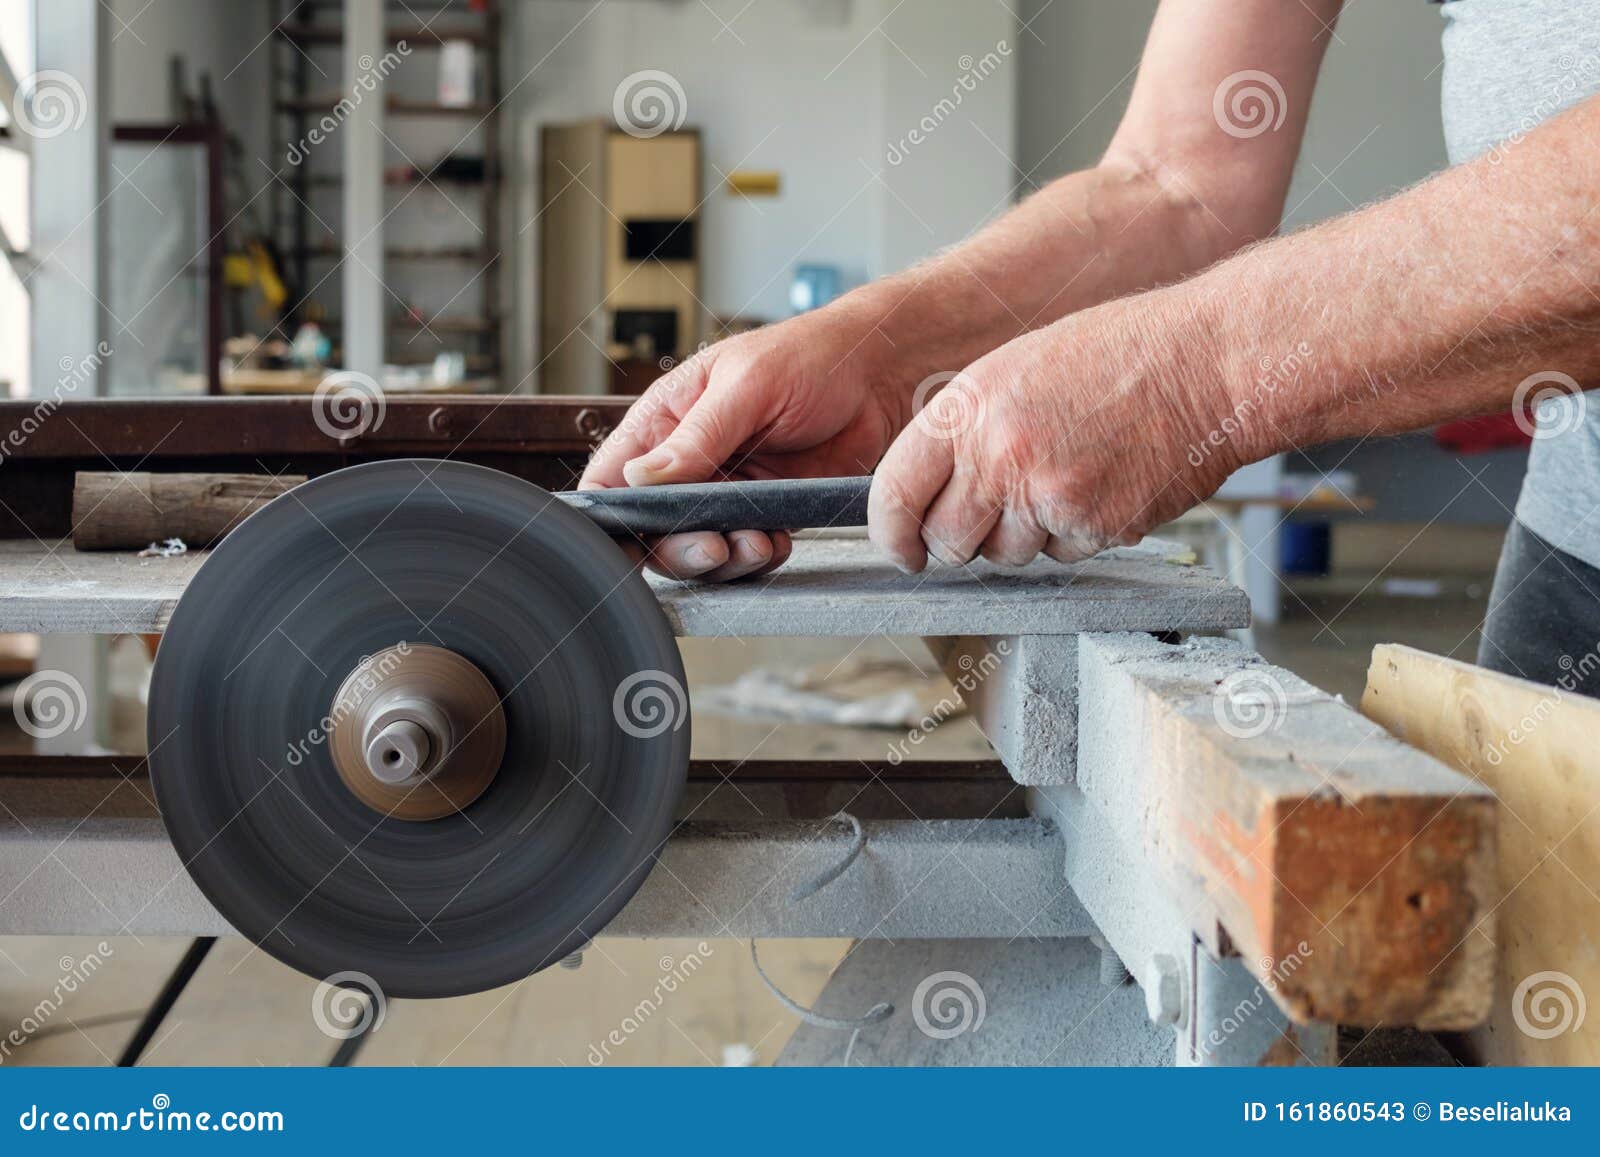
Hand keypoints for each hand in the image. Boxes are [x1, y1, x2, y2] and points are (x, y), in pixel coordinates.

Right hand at [581, 309, 913, 579]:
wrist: (879, 374)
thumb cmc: (812, 356)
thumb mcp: (747, 387)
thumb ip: (696, 436)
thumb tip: (637, 476)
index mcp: (666, 420)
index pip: (610, 479)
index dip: (610, 519)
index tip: (630, 544)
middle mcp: (689, 460)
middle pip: (652, 529)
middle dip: (676, 549)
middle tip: (713, 547)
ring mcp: (725, 488)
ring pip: (696, 547)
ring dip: (721, 559)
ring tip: (754, 543)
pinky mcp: (763, 509)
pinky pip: (743, 550)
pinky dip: (755, 558)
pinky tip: (775, 542)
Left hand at [868, 290, 1240, 572]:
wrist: (1208, 362)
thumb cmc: (1121, 356)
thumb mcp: (1015, 370)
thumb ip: (967, 431)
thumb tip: (929, 489)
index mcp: (968, 409)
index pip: (895, 493)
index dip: (892, 533)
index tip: (901, 548)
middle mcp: (999, 454)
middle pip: (947, 542)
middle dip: (961, 543)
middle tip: (991, 519)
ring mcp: (1046, 494)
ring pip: (1006, 555)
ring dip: (1025, 537)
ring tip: (1065, 478)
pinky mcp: (1094, 525)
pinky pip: (1062, 557)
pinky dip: (1076, 536)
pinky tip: (1102, 486)